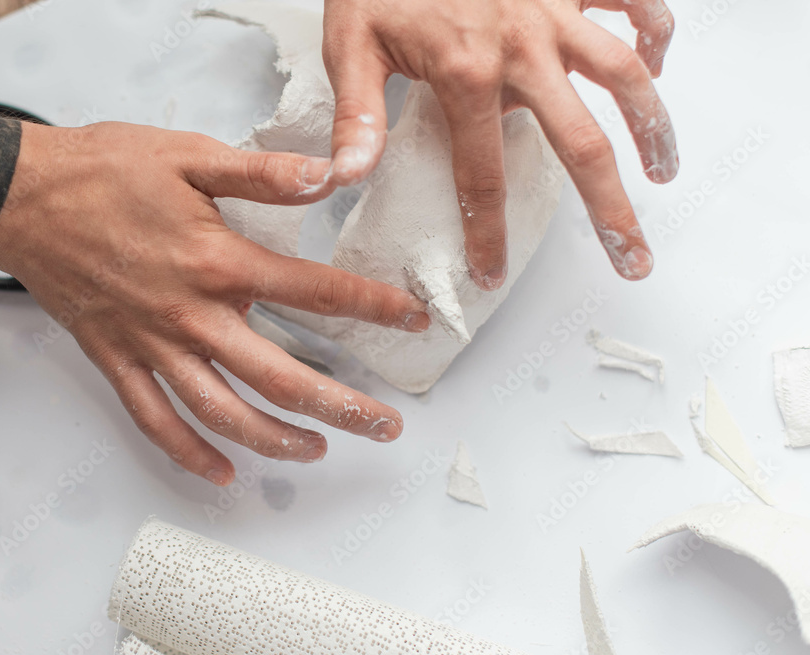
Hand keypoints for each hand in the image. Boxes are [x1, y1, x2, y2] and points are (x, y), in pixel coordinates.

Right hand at [0, 122, 430, 485]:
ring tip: (316, 451)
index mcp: (216, 261)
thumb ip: (260, 172)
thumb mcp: (188, 156)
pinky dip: (188, 453)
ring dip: (274, 440)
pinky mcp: (115, 360)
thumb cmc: (102, 170)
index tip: (410, 321)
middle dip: (340, 406)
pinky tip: (222, 473)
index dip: (369, 308)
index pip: (312, 293)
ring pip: (221, 411)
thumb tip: (327, 175)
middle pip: (278, 376)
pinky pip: (154, 420)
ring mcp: (151, 345)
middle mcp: (190, 314)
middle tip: (384, 427)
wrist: (19, 196)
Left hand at [323, 0, 677, 288]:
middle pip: (581, 143)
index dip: (487, 233)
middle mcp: (523, 48)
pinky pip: (633, 2)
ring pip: (625, 76)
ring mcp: (554, 13)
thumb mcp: (351, 43)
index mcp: (466, 74)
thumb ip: (357, 113)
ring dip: (653, 128)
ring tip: (662, 174)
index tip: (492, 273)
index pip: (481, 176)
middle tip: (631, 257)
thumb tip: (347, 176)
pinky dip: (654, 31)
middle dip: (610, 209)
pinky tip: (658, 66)